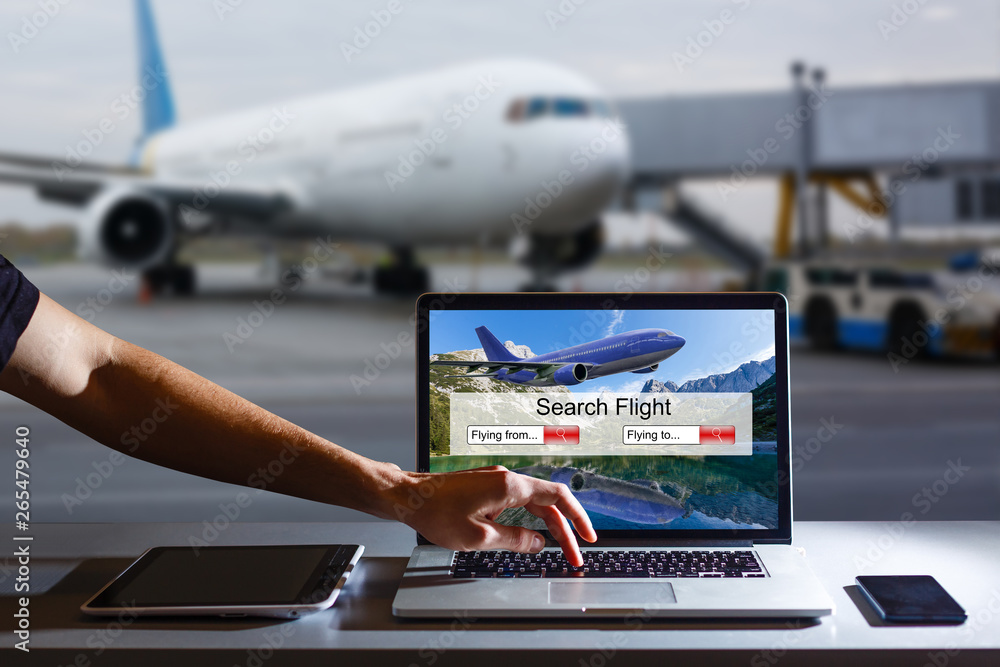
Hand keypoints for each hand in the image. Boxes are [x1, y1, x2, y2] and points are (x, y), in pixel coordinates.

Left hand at [390, 466, 596, 565]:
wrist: (407, 496)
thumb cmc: (436, 513)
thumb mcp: (479, 537)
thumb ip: (514, 540)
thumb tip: (538, 543)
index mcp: (510, 487)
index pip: (557, 497)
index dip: (578, 517)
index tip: (588, 537)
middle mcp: (506, 478)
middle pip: (548, 501)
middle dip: (565, 529)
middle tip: (575, 555)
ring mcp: (496, 481)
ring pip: (533, 501)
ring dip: (548, 524)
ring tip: (557, 548)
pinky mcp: (486, 487)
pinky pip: (517, 501)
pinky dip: (529, 518)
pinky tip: (528, 534)